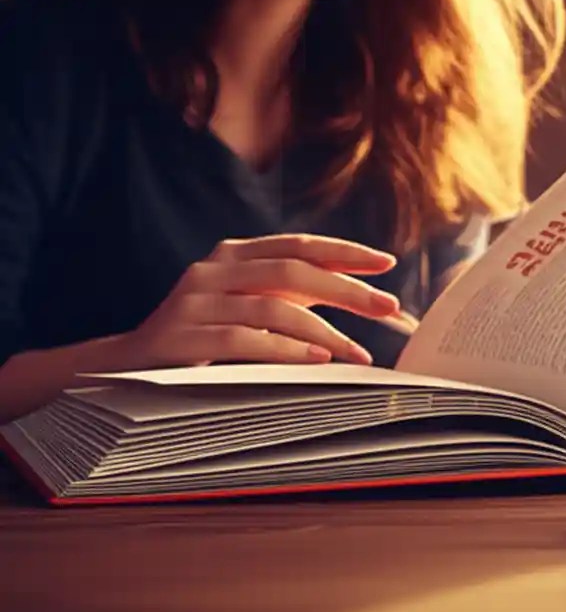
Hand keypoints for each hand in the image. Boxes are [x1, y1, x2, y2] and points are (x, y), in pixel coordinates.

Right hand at [122, 234, 400, 367]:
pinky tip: (318, 360)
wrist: (130, 366)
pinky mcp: (182, 336)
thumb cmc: (206, 337)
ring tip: (358, 353)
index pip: (299, 245)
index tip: (386, 264)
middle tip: (388, 307)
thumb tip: (370, 303)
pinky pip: (245, 340)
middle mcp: (214, 268)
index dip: (345, 253)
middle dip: (346, 290)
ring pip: (273, 307)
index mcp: (235, 254)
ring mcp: (195, 300)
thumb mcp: (253, 308)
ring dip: (324, 331)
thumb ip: (300, 298)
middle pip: (293, 270)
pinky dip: (286, 351)